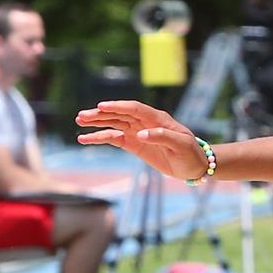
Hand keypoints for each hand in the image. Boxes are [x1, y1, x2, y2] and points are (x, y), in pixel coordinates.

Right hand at [75, 101, 206, 179]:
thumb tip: (141, 134)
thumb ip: (162, 136)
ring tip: (79, 122)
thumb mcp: (180, 145)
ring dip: (97, 123)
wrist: (193, 166)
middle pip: (119, 114)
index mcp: (157, 118)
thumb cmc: (190, 153)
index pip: (134, 109)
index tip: (101, 106)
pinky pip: (114, 139)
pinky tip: (85, 139)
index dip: (117, 106)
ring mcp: (138, 132)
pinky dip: (100, 138)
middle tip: (81, 116)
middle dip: (100, 114)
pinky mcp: (134, 144)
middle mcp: (145, 122)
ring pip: (114, 124)